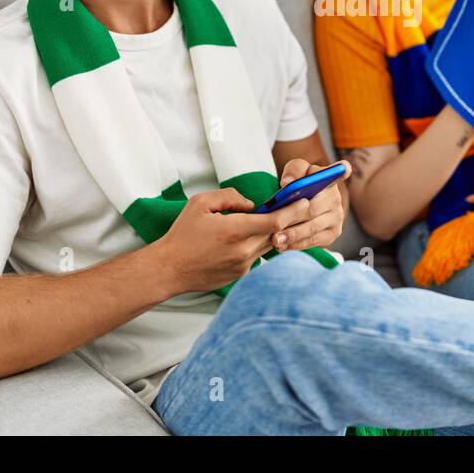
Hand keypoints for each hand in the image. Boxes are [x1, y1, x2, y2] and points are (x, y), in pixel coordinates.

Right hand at [154, 188, 283, 293]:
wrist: (169, 269)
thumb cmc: (183, 234)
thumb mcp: (201, 203)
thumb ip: (230, 197)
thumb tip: (251, 204)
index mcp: (235, 231)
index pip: (274, 222)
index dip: (292, 211)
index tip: (304, 202)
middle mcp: (243, 251)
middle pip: (276, 234)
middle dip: (287, 220)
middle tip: (296, 207)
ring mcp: (243, 266)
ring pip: (268, 246)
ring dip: (271, 234)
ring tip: (268, 221)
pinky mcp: (240, 275)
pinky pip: (256, 257)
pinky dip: (256, 246)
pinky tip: (245, 240)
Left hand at [271, 158, 351, 252]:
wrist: (301, 203)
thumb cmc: (298, 185)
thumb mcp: (294, 173)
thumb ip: (292, 172)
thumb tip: (288, 183)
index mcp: (328, 179)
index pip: (339, 172)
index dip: (342, 171)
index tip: (345, 168)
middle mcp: (336, 198)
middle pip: (312, 209)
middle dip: (293, 218)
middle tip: (275, 225)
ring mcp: (337, 217)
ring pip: (312, 228)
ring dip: (293, 235)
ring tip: (275, 240)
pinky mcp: (333, 234)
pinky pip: (314, 241)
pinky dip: (297, 244)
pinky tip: (283, 246)